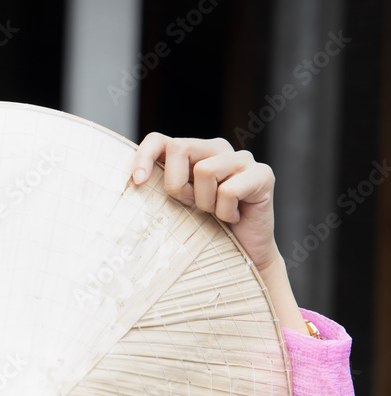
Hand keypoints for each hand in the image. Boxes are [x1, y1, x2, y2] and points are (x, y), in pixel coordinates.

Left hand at [129, 133, 306, 334]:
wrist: (246, 255)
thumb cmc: (206, 229)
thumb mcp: (176, 205)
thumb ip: (162, 186)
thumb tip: (133, 182)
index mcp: (194, 152)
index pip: (160, 140)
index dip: (144, 157)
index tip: (137, 183)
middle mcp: (218, 148)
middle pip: (179, 148)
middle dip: (176, 184)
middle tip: (189, 205)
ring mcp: (242, 158)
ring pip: (205, 170)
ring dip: (205, 202)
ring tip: (215, 213)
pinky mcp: (263, 174)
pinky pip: (229, 190)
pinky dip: (225, 211)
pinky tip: (234, 217)